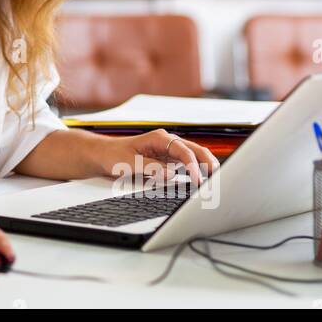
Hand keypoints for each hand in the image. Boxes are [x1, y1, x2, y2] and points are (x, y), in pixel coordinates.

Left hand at [99, 129, 219, 184]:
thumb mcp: (128, 163)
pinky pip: (186, 164)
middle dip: (208, 163)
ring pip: (194, 156)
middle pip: (195, 150)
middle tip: (218, 180)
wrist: (103, 154)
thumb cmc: (114, 155)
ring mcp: (169, 150)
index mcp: (159, 138)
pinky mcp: (168, 159)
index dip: (193, 166)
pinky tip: (202, 181)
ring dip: (205, 167)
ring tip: (214, 182)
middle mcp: (167, 141)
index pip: (183, 151)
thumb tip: (171, 173)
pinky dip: (196, 171)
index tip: (198, 180)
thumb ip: (151, 168)